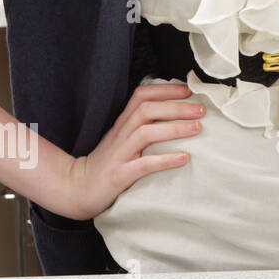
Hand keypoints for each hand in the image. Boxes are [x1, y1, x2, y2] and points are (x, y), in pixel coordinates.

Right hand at [63, 83, 201, 220]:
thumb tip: (175, 112)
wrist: (77, 189)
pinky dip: (165, 160)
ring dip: (174, 129)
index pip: (142, 96)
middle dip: (176, 107)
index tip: (189, 90)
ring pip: (145, 133)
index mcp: (123, 124)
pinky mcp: (119, 175)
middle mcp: (120, 135)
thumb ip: (142, 125)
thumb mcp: (123, 139)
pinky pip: (143, 165)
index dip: (165, 90)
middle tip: (201, 109)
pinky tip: (184, 158)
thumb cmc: (107, 163)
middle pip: (147, 110)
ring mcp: (119, 154)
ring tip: (198, 128)